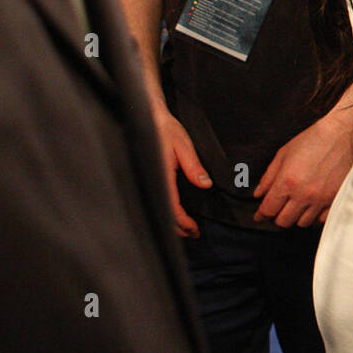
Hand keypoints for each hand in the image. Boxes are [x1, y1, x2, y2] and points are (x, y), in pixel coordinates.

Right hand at [154, 109, 209, 238]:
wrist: (148, 118)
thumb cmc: (165, 130)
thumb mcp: (183, 146)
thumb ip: (193, 166)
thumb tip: (205, 185)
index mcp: (161, 175)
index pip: (171, 207)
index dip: (182, 222)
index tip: (194, 229)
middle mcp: (151, 181)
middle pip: (163, 214)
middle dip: (178, 228)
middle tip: (194, 234)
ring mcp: (148, 182)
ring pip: (157, 210)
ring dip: (171, 223)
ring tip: (186, 229)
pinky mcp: (148, 179)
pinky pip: (155, 201)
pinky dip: (165, 213)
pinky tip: (173, 216)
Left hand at [253, 105, 352, 228]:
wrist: (344, 134)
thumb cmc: (315, 139)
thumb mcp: (284, 153)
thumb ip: (269, 176)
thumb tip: (259, 194)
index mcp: (288, 181)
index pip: (268, 209)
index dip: (261, 214)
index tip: (260, 215)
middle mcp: (304, 194)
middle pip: (283, 221)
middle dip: (278, 215)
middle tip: (279, 207)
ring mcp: (321, 199)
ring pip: (302, 223)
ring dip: (297, 216)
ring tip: (297, 204)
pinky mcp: (336, 200)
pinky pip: (320, 219)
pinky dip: (314, 215)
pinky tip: (313, 204)